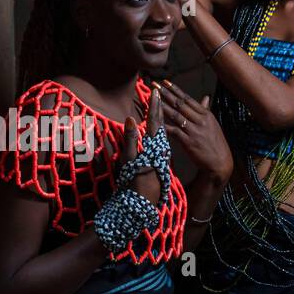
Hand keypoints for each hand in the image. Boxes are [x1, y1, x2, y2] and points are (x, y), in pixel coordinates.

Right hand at [116, 87, 165, 204]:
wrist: (144, 201)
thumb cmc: (134, 181)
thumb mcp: (130, 160)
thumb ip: (130, 139)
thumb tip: (130, 119)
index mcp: (154, 145)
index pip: (155, 120)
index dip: (155, 105)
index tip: (156, 91)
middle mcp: (160, 147)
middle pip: (161, 123)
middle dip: (160, 107)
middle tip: (159, 91)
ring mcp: (161, 153)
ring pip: (163, 130)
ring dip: (161, 116)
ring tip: (160, 103)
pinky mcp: (159, 159)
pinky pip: (161, 138)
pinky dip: (160, 128)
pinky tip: (159, 126)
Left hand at [154, 80, 232, 184]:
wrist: (220, 162)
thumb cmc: (215, 143)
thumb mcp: (212, 124)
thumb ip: (206, 110)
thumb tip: (205, 97)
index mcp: (206, 114)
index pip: (188, 99)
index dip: (175, 90)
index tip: (165, 82)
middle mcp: (201, 120)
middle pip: (180, 104)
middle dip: (166, 94)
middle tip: (154, 85)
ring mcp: (195, 131)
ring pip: (176, 116)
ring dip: (163, 107)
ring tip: (152, 100)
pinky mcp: (189, 142)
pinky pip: (174, 131)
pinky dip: (164, 126)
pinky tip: (155, 122)